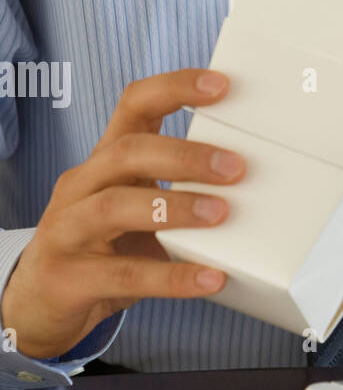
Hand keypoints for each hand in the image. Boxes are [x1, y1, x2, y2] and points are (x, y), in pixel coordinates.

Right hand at [1, 69, 244, 359]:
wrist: (42, 304)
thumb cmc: (104, 250)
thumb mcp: (138, 211)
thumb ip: (179, 193)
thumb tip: (254, 188)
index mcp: (104, 161)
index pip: (133, 105)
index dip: (174, 89)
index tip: (221, 85)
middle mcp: (81, 186)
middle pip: (127, 152)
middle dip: (184, 156)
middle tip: (236, 167)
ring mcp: (68, 229)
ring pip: (116, 206)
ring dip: (174, 207)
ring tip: (221, 214)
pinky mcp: (69, 276)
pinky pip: (124, 274)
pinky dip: (171, 277)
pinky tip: (209, 278)